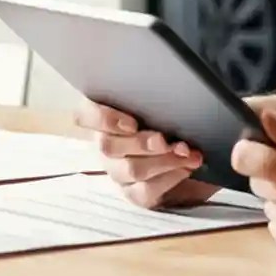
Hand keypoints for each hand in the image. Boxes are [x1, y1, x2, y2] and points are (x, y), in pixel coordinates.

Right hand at [73, 100, 218, 208]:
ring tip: (186, 153)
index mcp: (106, 119)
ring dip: (163, 160)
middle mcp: (107, 147)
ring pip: (131, 170)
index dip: (103, 119)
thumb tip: (165, 82)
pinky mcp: (134, 193)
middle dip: (143, 143)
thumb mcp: (161, 106)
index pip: (85, 115)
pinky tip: (185, 168)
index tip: (131, 122)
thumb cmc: (171, 123)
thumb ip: (153, 99)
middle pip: (109, 146)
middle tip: (166, 139)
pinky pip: (145, 191)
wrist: (190, 156)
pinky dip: (170, 178)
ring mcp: (118, 173)